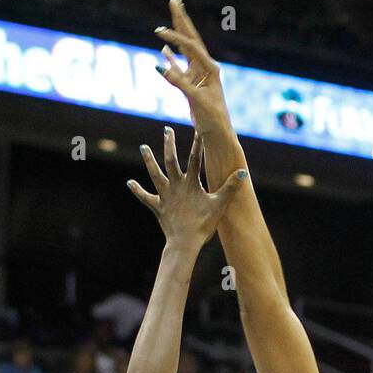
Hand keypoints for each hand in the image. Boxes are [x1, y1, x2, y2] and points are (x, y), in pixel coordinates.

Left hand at [128, 130, 243, 251]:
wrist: (185, 243)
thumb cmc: (203, 224)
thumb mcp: (219, 205)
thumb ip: (230, 187)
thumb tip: (243, 172)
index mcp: (191, 184)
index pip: (195, 159)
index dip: (197, 144)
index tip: (198, 129)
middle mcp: (176, 186)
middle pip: (170, 161)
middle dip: (169, 144)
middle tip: (167, 130)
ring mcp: (165, 196)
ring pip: (155, 175)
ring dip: (149, 160)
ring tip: (143, 147)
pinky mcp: (158, 207)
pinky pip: (145, 197)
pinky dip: (137, 190)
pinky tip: (129, 183)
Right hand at [155, 0, 234, 138]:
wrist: (217, 133)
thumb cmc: (212, 118)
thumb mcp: (197, 100)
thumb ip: (180, 84)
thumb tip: (160, 69)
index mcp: (210, 68)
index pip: (190, 47)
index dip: (175, 37)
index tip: (159, 32)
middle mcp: (205, 68)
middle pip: (190, 39)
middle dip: (182, 20)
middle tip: (174, 0)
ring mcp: (197, 75)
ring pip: (184, 50)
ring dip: (176, 34)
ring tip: (171, 16)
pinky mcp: (190, 85)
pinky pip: (178, 67)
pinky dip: (170, 58)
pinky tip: (163, 48)